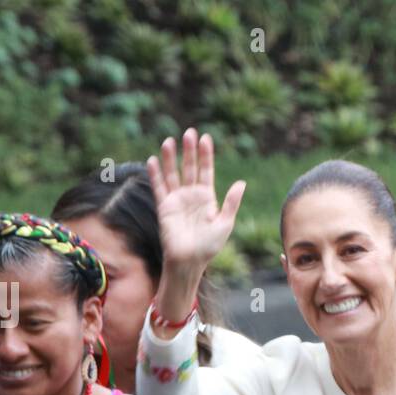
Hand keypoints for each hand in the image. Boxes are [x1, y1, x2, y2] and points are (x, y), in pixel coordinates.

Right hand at [146, 128, 245, 273]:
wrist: (189, 261)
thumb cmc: (209, 246)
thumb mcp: (225, 223)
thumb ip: (231, 202)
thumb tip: (242, 183)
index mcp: (207, 198)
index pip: (206, 171)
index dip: (206, 155)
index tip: (206, 138)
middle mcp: (191, 196)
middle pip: (189, 167)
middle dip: (189, 150)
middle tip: (188, 132)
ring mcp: (177, 200)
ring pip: (173, 174)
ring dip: (170, 158)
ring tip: (169, 141)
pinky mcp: (164, 207)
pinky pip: (159, 187)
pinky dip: (155, 174)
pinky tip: (153, 160)